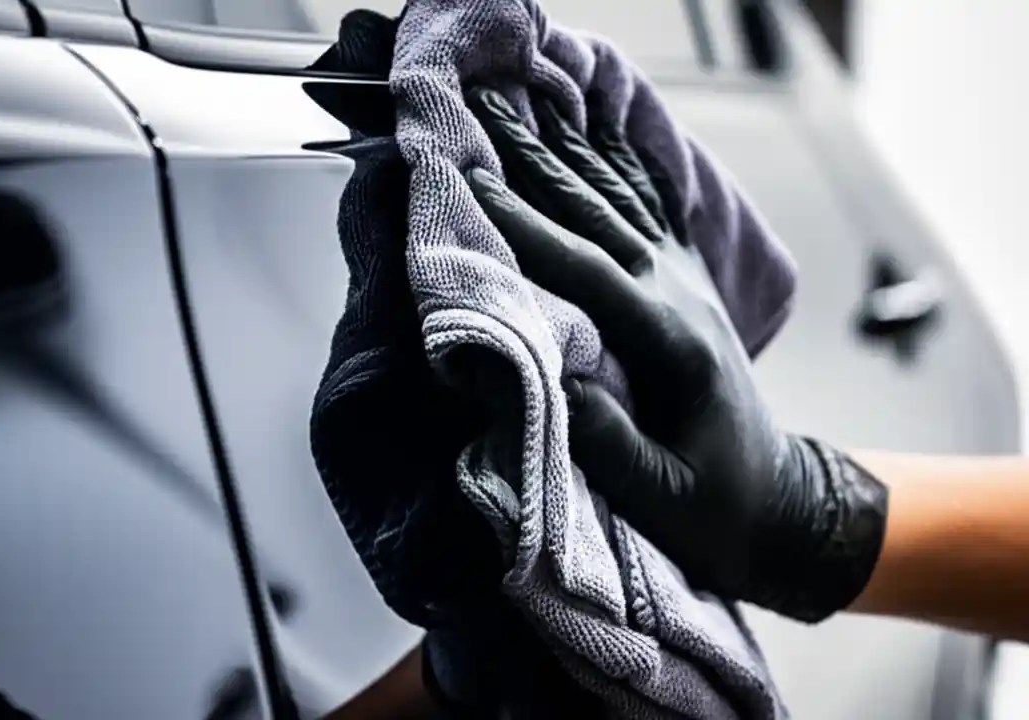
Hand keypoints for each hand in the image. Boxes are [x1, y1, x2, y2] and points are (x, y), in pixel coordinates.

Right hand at [465, 87, 887, 621]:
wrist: (781, 506)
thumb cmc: (715, 511)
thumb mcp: (662, 496)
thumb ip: (610, 441)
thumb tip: (552, 378)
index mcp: (673, 344)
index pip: (589, 269)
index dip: (530, 227)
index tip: (477, 186)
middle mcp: (683, 299)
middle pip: (603, 215)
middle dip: (542, 165)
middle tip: (490, 116)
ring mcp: (691, 289)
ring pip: (626, 205)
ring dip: (574, 158)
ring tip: (532, 114)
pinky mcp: (690, 292)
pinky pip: (652, 216)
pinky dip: (622, 175)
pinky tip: (602, 144)